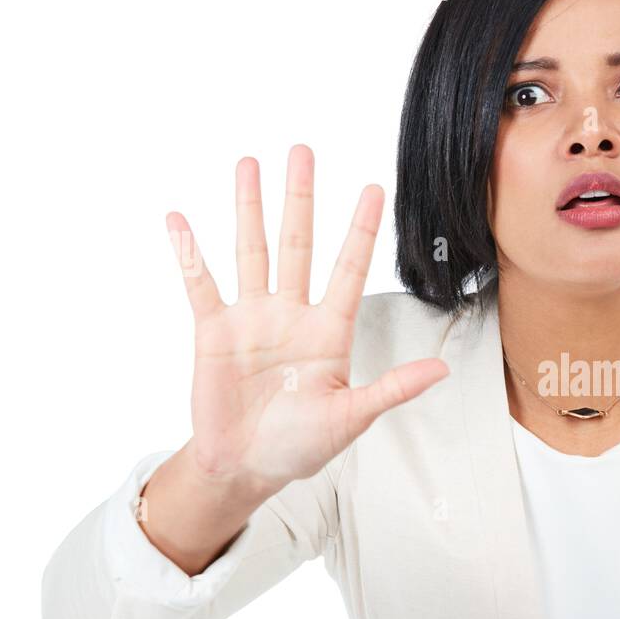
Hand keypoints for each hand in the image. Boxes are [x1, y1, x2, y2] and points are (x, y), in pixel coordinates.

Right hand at [167, 144, 448, 498]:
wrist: (246, 467)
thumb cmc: (301, 446)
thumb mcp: (351, 418)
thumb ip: (391, 389)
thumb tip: (441, 371)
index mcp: (329, 331)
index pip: (349, 269)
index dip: (361, 230)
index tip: (374, 188)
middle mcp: (291, 314)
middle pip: (298, 244)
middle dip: (301, 198)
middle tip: (303, 151)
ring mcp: (251, 318)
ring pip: (253, 251)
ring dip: (250, 208)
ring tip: (248, 164)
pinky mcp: (213, 332)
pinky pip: (200, 284)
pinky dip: (188, 252)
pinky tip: (178, 219)